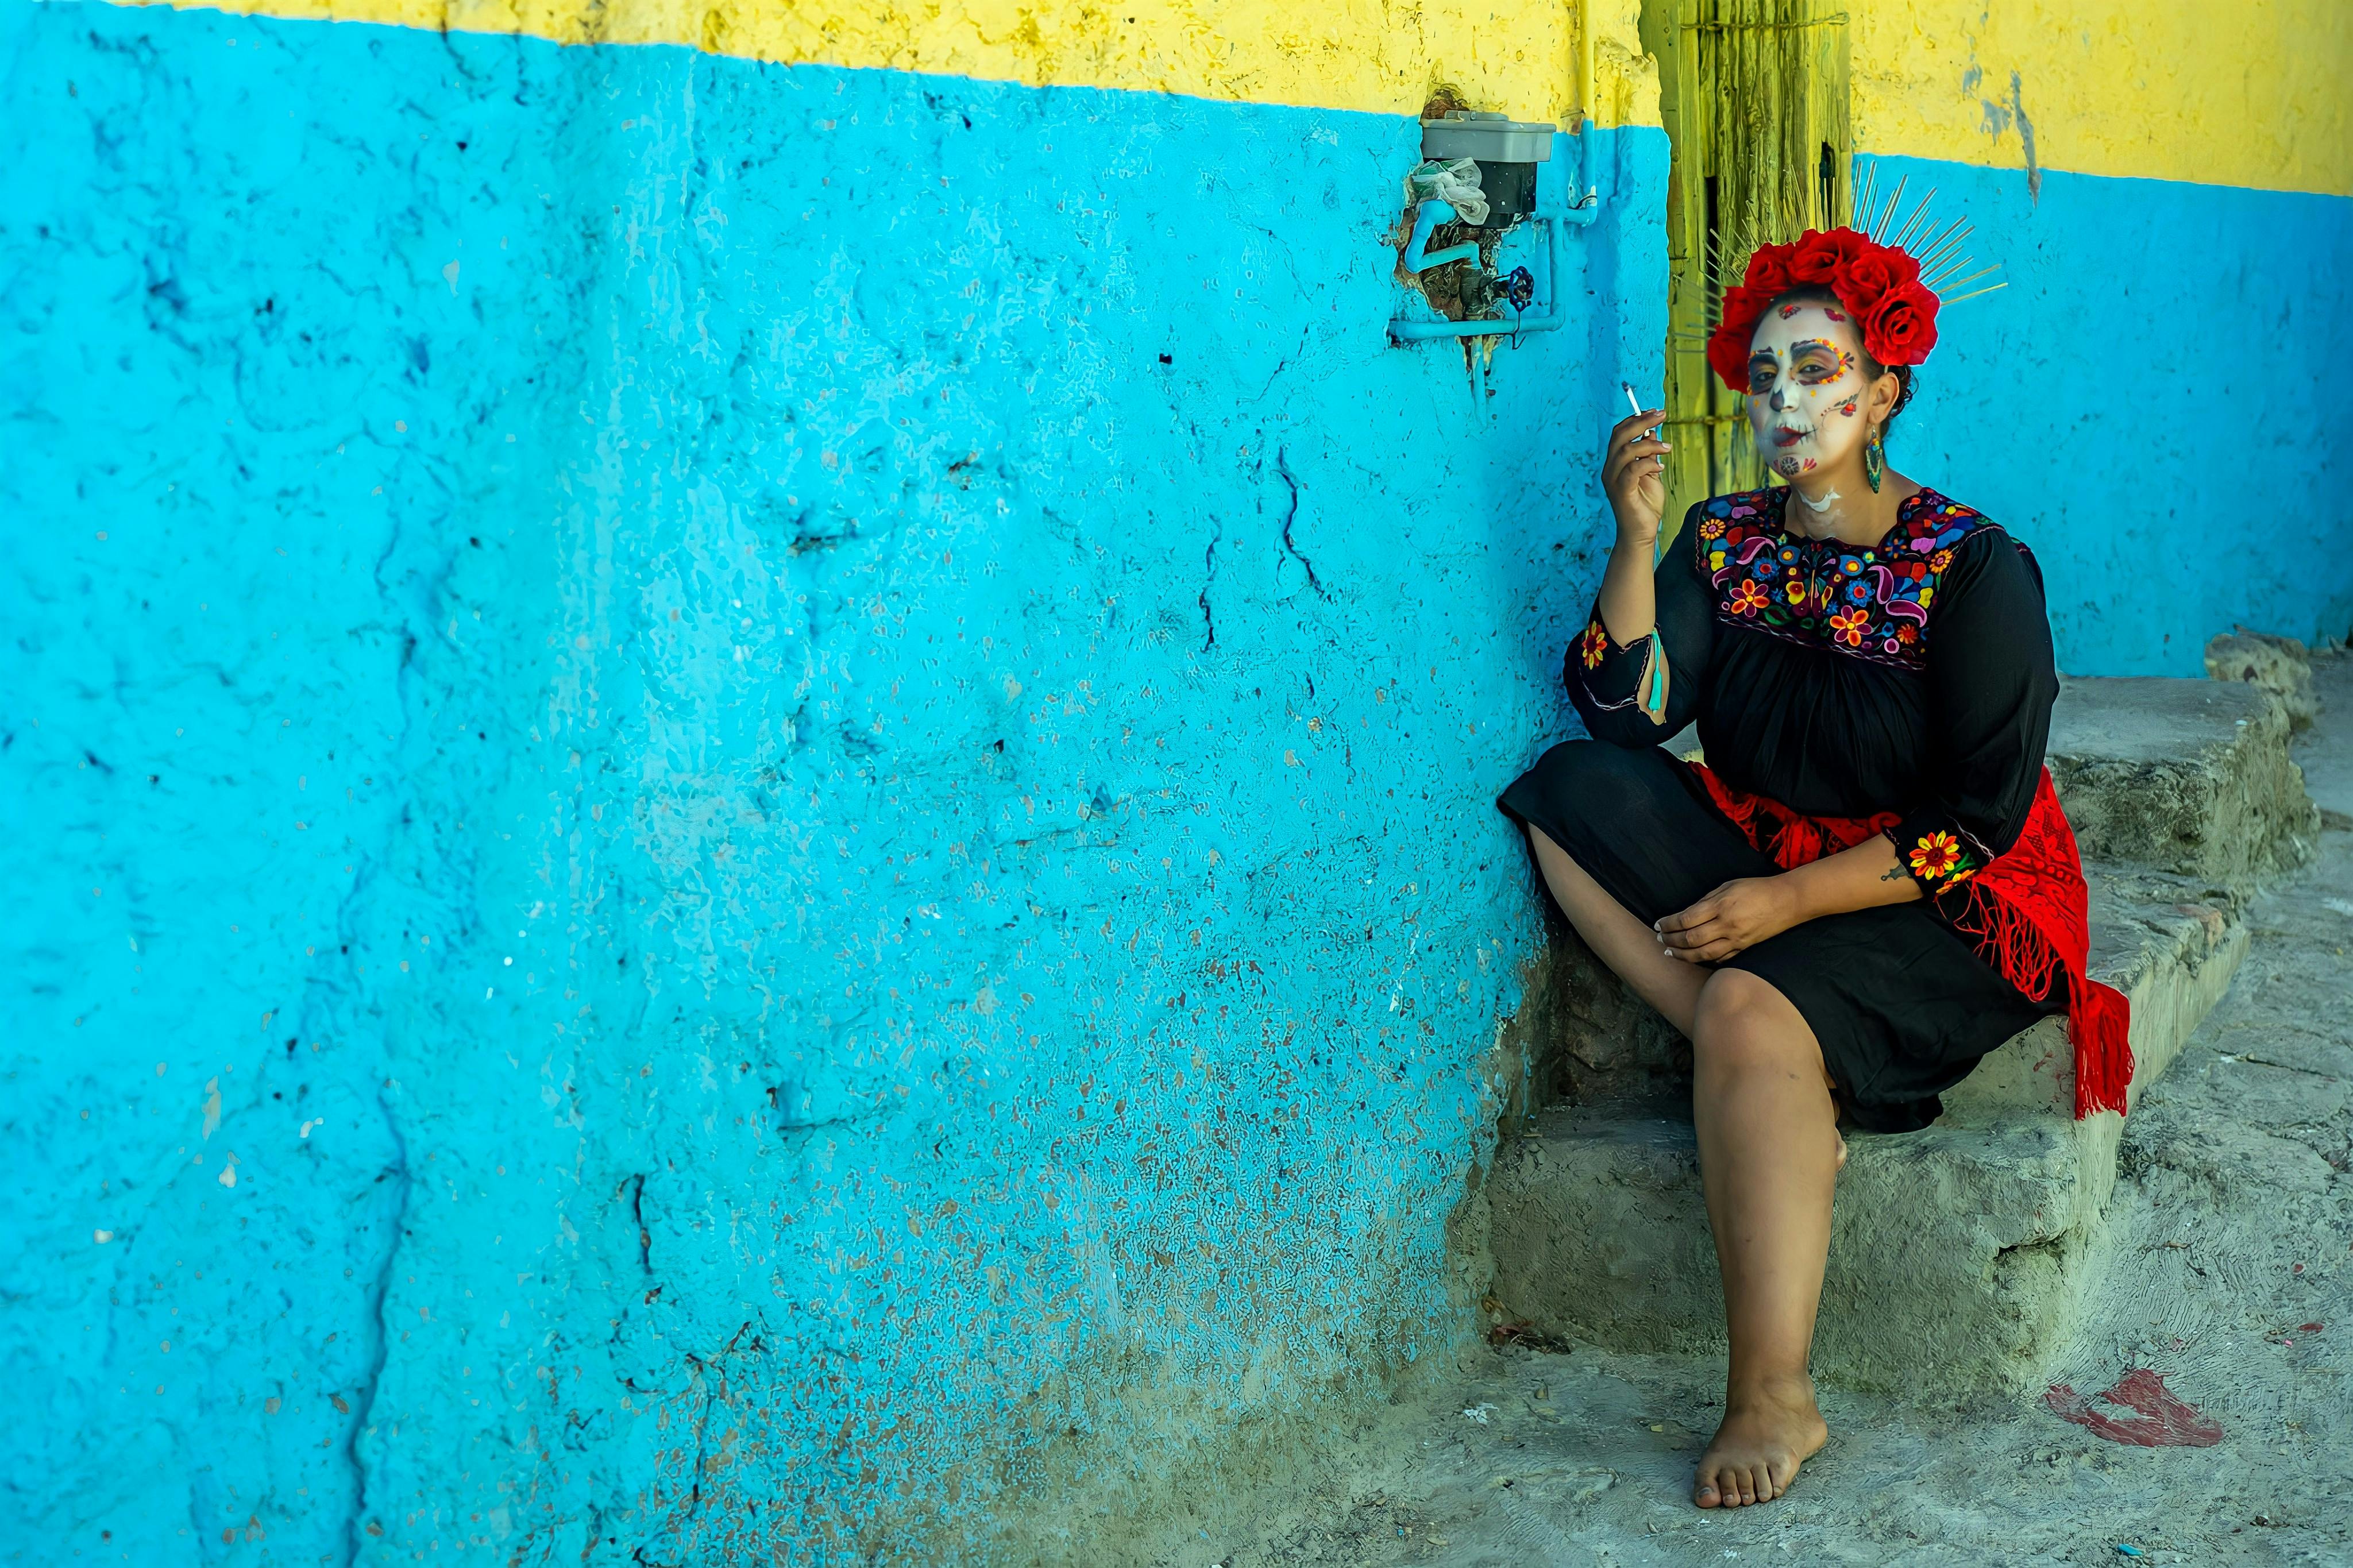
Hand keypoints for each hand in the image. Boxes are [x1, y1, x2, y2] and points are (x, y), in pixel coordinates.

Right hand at [1602, 408, 1670, 541]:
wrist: (1641, 532)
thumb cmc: (1646, 505)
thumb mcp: (1651, 474)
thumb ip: (1649, 454)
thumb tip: (1652, 432)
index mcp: (1615, 463)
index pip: (1619, 433)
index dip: (1635, 419)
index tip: (1655, 411)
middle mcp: (1610, 469)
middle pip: (1619, 435)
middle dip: (1642, 421)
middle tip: (1662, 415)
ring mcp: (1613, 480)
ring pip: (1626, 450)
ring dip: (1650, 444)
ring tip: (1667, 449)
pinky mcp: (1621, 491)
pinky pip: (1632, 469)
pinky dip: (1648, 463)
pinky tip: (1660, 467)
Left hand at [1655, 877, 1801, 962]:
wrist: (1788, 901)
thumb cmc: (1757, 888)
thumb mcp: (1728, 886)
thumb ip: (1706, 901)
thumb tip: (1686, 913)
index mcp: (1720, 906)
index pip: (1686, 919)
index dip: (1668, 924)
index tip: (1658, 925)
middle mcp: (1726, 925)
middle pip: (1690, 939)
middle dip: (1671, 941)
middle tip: (1660, 940)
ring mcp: (1736, 940)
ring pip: (1703, 954)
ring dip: (1683, 955)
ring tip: (1669, 953)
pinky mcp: (1744, 948)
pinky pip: (1721, 959)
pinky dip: (1704, 960)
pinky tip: (1694, 958)